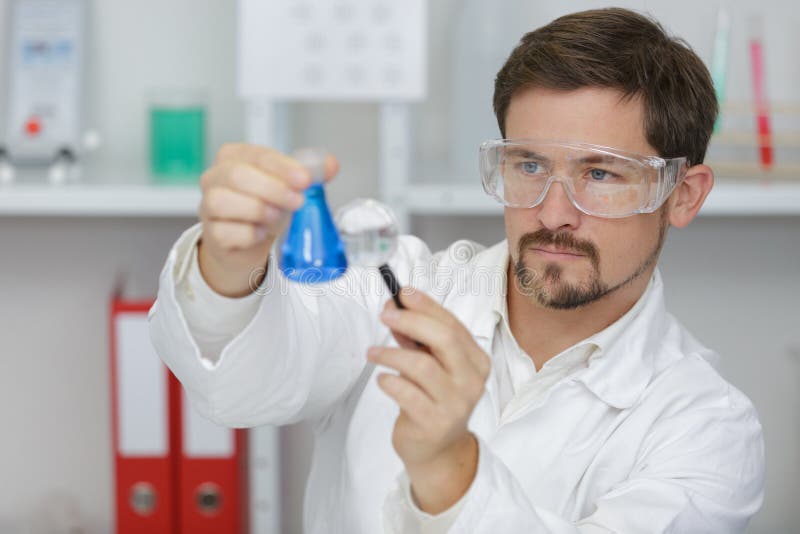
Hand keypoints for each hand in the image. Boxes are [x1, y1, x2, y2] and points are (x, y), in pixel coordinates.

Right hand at [197, 144, 338, 296]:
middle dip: (272, 188)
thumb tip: (330, 164)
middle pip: (237, 175)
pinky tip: (261, 233)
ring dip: (256, 209)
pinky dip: (247, 234)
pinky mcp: (210, 234)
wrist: (248, 241)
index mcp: (234, 157)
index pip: (257, 155)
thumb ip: (311, 173)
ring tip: (277, 217)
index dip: (283, 167)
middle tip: (297, 201)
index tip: (304, 179)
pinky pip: (224, 232)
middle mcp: (216, 177)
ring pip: (222, 201)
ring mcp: (208, 206)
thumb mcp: (289, 187)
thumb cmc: (266, 206)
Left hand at [367, 288, 490, 512]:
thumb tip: (396, 308)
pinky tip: (382, 380)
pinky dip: (389, 382)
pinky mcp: (435, 423)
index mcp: (476, 361)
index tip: (402, 292)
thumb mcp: (430, 364)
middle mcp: (472, 381)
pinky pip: (407, 393)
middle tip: (385, 314)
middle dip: (411, 321)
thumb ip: (416, 338)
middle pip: (443, 339)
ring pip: (422, 366)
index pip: (452, 325)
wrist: (437, 449)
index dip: (426, 305)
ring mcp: (456, 403)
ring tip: (372, 353)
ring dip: (391, 354)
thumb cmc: (433, 399)